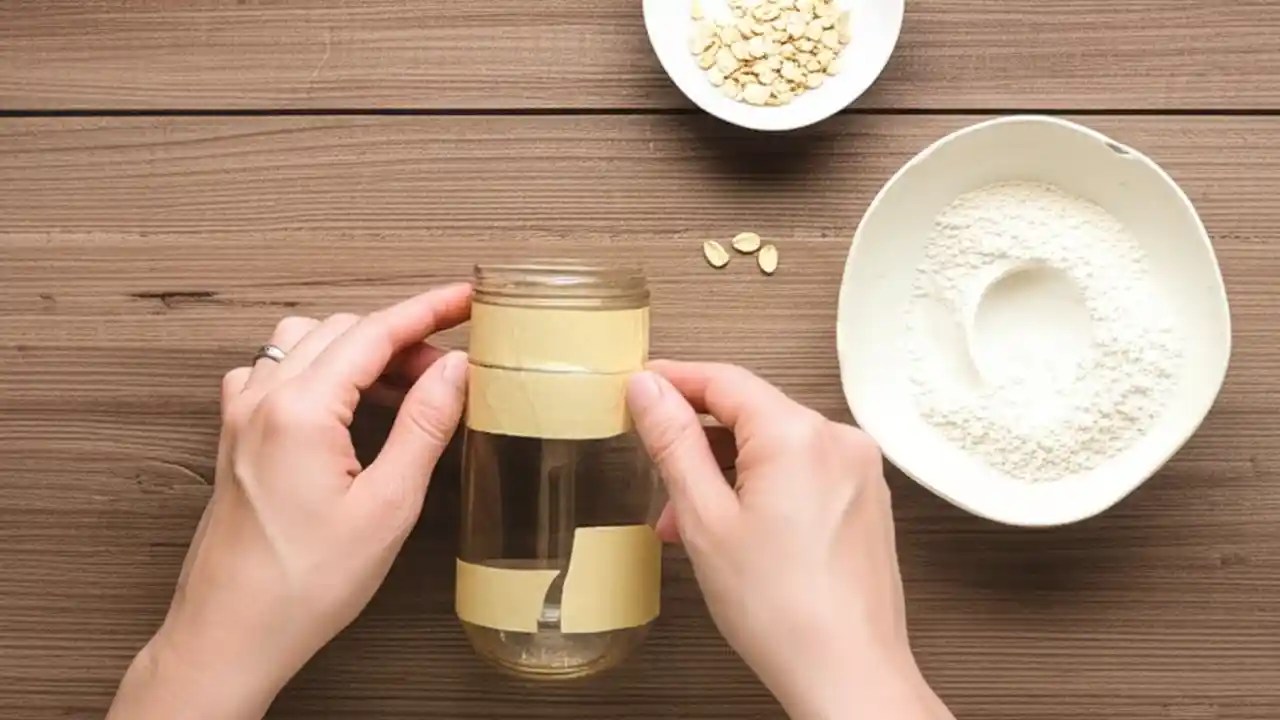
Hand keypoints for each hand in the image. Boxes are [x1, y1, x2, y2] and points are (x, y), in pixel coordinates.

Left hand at [109, 285, 472, 719]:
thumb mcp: (388, 507)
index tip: (465, 298)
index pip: (374, 332)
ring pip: (304, 341)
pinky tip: (343, 402)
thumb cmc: (304, 585)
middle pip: (341, 330)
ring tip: (403, 384)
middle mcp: (261, 400)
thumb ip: (424, 426)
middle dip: (401, 335)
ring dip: (358, 348)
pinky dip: (316, 366)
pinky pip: (272, 369)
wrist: (231, 632)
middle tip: (449, 367)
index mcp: (300, 411)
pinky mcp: (233, 435)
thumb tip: (454, 369)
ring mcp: (240, 415)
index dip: (428, 309)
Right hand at [626, 362, 951, 719]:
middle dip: (697, 444)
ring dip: (726, 474)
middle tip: (655, 474)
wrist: (849, 675)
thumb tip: (648, 390)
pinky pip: (803, 474)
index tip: (641, 386)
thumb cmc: (782, 610)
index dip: (675, 379)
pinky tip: (734, 532)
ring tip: (689, 524)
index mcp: (798, 434)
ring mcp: (859, 471)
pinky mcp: (866, 500)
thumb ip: (673, 443)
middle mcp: (838, 441)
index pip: (724, 380)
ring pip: (775, 449)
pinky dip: (762, 490)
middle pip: (751, 415)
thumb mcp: (705, 519)